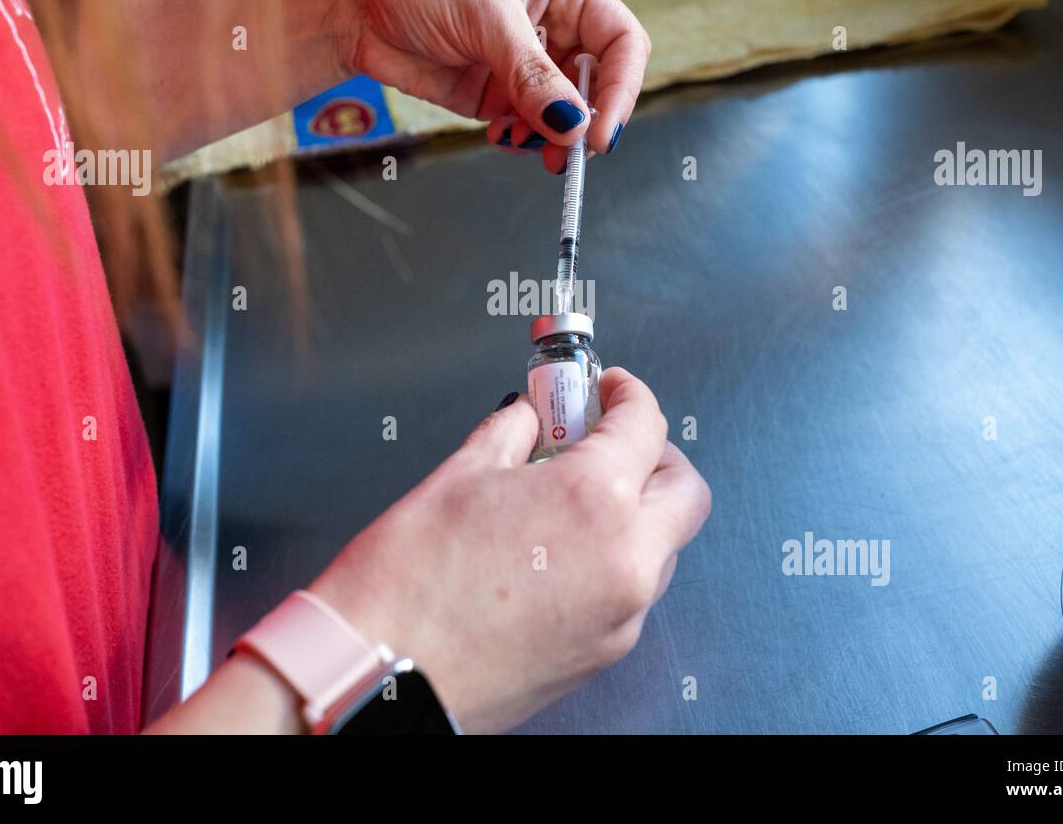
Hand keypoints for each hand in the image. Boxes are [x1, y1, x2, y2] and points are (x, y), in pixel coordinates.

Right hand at [307, 368, 709, 732]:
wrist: (377, 674)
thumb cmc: (406, 584)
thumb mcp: (460, 475)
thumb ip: (513, 434)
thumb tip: (532, 416)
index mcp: (594, 501)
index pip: (646, 426)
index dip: (627, 394)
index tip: (609, 389)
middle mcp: (626, 560)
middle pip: (685, 490)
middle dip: (655, 454)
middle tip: (608, 439)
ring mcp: (622, 615)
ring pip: (664, 545)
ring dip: (637, 511)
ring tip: (573, 498)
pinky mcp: (604, 653)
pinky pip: (632, 591)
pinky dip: (614, 560)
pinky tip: (560, 550)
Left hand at [330, 0, 651, 172]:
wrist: (354, 5)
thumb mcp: (485, 21)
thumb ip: (532, 76)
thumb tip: (572, 125)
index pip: (621, 43)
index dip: (620, 88)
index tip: (600, 131)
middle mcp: (553, 26)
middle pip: (597, 85)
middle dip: (585, 120)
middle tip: (570, 152)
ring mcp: (525, 64)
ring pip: (564, 114)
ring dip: (552, 136)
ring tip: (527, 143)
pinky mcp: (497, 94)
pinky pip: (529, 127)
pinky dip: (524, 139)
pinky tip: (502, 136)